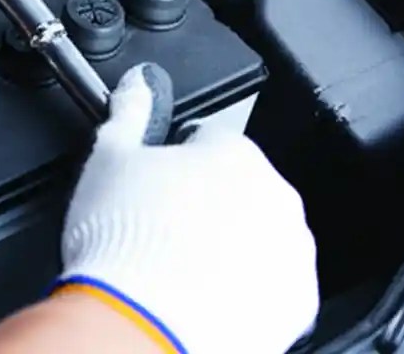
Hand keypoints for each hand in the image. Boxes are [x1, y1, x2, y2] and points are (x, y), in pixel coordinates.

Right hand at [58, 64, 318, 353]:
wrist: (143, 322)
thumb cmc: (122, 244)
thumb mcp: (107, 158)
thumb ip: (127, 112)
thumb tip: (135, 82)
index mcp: (232, 152)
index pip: (206, 139)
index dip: (171, 161)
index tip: (152, 186)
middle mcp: (273, 194)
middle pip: (238, 187)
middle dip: (204, 202)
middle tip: (158, 227)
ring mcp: (290, 248)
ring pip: (259, 233)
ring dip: (228, 242)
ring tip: (177, 265)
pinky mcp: (296, 298)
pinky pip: (272, 282)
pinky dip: (244, 284)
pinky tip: (203, 292)